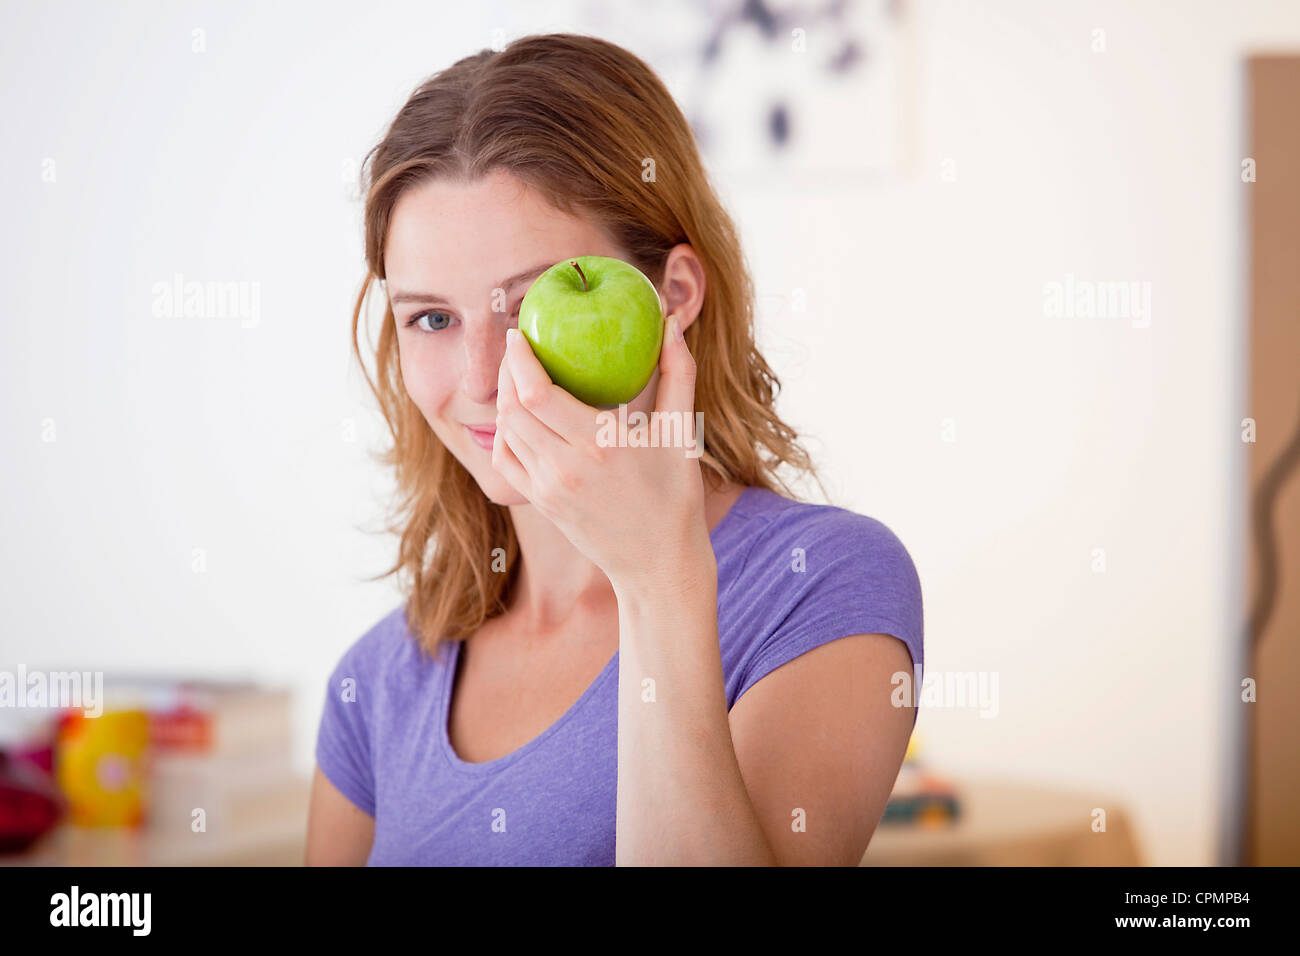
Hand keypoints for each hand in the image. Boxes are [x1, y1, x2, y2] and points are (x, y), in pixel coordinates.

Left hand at [492, 318, 713, 595]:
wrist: (658, 563)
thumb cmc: (675, 495)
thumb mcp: (680, 433)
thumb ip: (678, 373)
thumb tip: (671, 323)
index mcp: (599, 445)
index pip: (537, 394)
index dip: (519, 359)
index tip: (519, 333)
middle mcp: (565, 468)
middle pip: (512, 409)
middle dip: (506, 372)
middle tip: (515, 347)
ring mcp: (548, 489)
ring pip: (505, 433)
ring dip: (504, 399)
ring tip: (516, 376)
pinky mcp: (541, 504)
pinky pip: (506, 460)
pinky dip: (503, 433)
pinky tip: (516, 417)